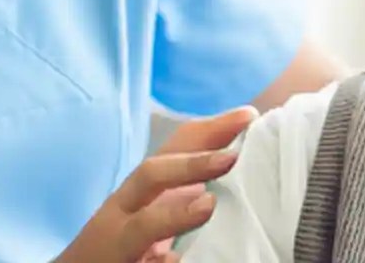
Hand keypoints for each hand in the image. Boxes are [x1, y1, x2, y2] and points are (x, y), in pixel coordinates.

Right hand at [54, 107, 256, 262]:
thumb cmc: (122, 246)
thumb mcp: (153, 215)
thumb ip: (182, 195)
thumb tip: (232, 169)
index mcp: (141, 192)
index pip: (174, 151)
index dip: (209, 131)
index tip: (247, 116)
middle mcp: (125, 212)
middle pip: (150, 176)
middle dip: (190, 163)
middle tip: (232, 157)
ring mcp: (117, 243)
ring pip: (140, 226)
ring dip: (174, 214)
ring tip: (207, 205)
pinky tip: (175, 261)